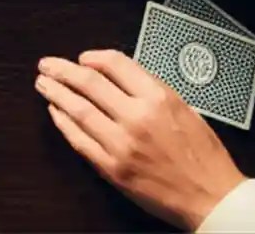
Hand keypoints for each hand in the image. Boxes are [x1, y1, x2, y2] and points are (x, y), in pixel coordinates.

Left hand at [35, 51, 245, 228]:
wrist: (210, 197)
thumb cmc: (202, 156)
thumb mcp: (185, 110)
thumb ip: (152, 90)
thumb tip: (117, 74)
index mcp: (159, 99)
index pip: (115, 64)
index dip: (93, 57)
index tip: (82, 58)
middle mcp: (137, 118)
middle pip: (89, 83)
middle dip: (63, 70)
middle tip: (47, 64)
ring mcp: (120, 143)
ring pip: (77, 109)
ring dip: (55, 93)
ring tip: (43, 84)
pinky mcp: (110, 167)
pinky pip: (78, 139)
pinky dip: (63, 123)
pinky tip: (55, 112)